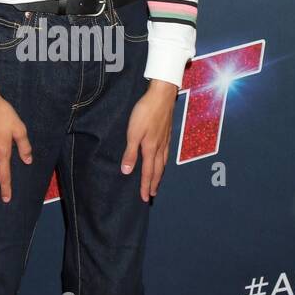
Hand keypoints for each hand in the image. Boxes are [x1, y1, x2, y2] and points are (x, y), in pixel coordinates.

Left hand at [120, 79, 178, 200]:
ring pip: (163, 162)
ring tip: (157, 182)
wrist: (162, 95)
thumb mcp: (133, 132)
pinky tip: (163, 159)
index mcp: (150, 149)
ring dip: (160, 174)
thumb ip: (130, 153)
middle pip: (157, 170)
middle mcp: (160, 147)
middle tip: (152, 195)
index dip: (145, 186)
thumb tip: (127, 171)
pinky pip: (166, 153)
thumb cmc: (145, 112)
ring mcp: (165, 140)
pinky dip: (164, 162)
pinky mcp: (167, 133)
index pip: (147, 172)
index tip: (144, 198)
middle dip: (154, 184)